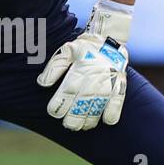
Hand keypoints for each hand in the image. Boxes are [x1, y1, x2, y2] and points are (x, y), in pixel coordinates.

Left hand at [37, 0, 131, 130]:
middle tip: (69, 125)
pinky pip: (119, 98)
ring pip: (100, 102)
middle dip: (75, 115)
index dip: (60, 103)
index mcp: (80, 66)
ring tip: (84, 127)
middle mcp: (95, 74)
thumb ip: (54, 67)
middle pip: (84, 99)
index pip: (68, 88)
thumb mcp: (66, 51)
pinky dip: (114, 110)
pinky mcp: (120, 82)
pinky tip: (107, 121)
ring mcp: (109, 79)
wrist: (109, 37)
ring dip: (92, 117)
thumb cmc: (83, 48)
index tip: (53, 113)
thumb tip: (42, 83)